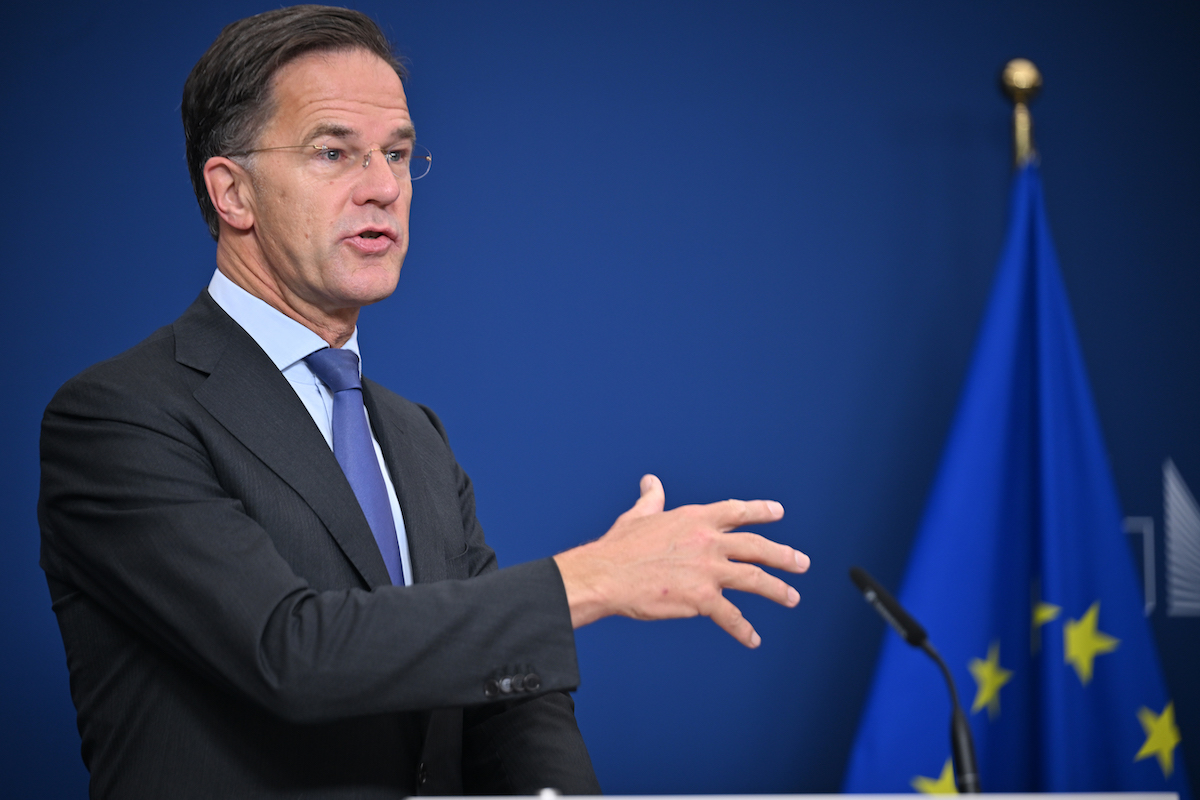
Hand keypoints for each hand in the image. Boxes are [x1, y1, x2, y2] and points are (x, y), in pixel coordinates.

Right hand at [552, 474, 809, 647]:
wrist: (607, 575)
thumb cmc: (619, 547)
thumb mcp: (639, 515)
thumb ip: (652, 499)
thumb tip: (651, 482)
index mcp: (695, 518)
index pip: (736, 511)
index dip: (760, 511)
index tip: (778, 512)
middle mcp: (708, 541)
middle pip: (756, 546)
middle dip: (783, 555)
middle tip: (802, 563)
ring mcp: (708, 570)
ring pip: (754, 578)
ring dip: (777, 589)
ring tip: (792, 597)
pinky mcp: (702, 598)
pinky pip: (730, 616)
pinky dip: (743, 629)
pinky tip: (753, 638)